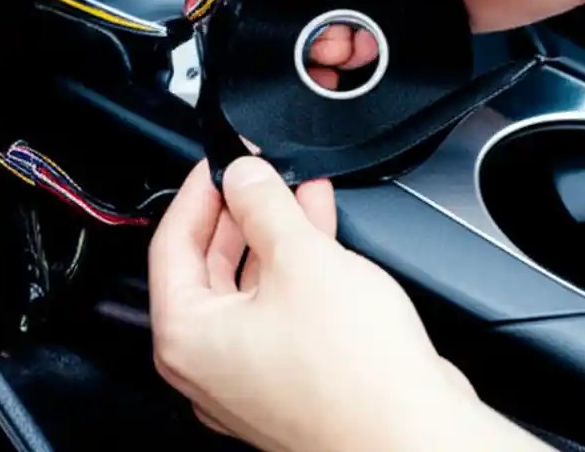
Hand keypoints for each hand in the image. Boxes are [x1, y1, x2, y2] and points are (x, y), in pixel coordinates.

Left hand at [149, 158, 545, 451]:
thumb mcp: (302, 259)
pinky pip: (280, 313)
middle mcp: (209, 366)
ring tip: (302, 192)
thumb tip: (243, 175)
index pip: (171, 242)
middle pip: (209, 266)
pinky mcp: (291, 383)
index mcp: (187, 337)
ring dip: (275, 236)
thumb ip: (264, 205)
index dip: (200, 191)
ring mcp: (250, 379)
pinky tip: (323, 238)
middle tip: (262, 173)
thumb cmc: (355, 376)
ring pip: (250, 289)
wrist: (413, 436)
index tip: (222, 160)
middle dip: (242, 211)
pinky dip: (297, 272)